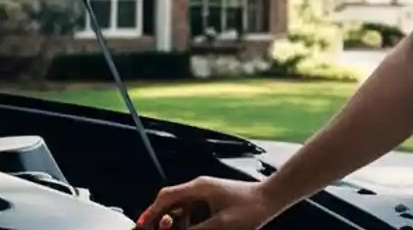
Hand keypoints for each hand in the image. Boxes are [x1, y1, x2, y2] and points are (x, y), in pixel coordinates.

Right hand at [136, 176, 279, 229]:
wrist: (271, 198)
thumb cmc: (250, 209)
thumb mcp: (220, 225)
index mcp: (198, 188)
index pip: (166, 197)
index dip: (151, 212)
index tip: (141, 225)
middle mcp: (199, 187)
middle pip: (169, 200)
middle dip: (160, 217)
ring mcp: (206, 191)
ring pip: (180, 205)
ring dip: (174, 220)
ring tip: (173, 229)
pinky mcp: (212, 198)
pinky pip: (191, 208)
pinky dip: (186, 219)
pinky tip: (191, 228)